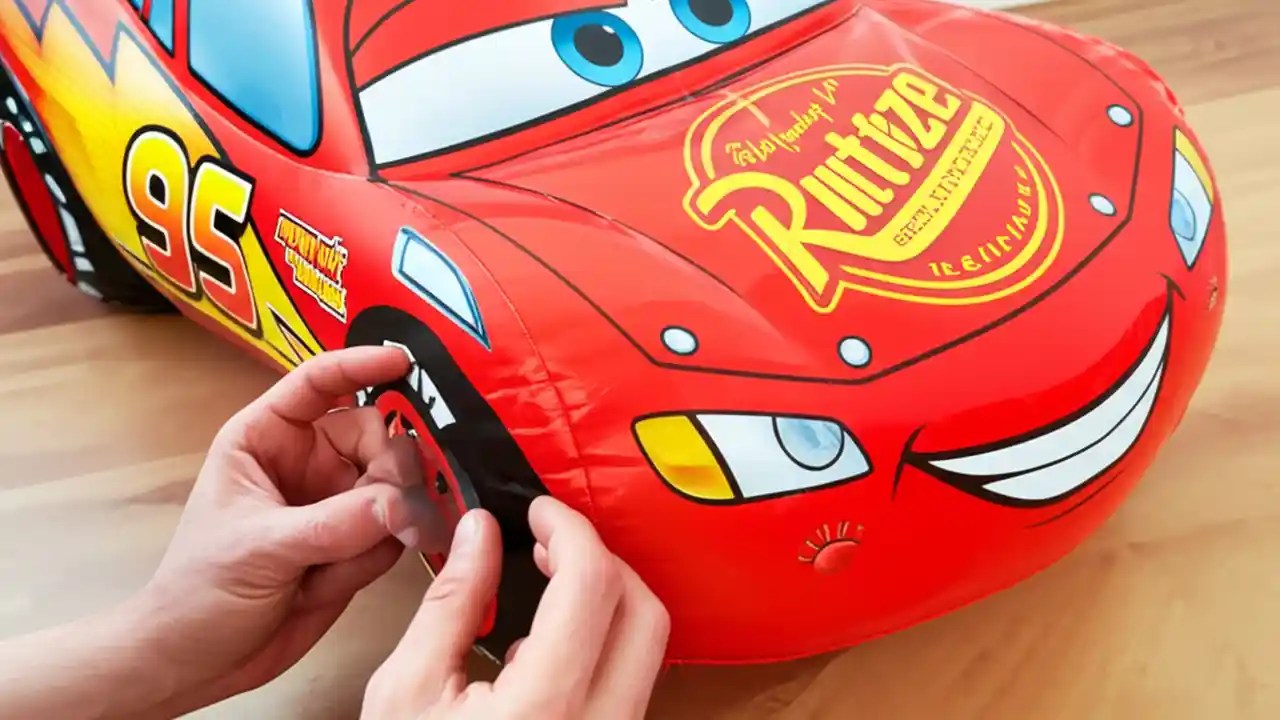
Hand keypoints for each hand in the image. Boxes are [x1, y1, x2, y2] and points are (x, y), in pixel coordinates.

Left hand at [134, 346, 443, 714]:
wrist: (198, 662)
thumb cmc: (198, 591)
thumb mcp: (259, 548)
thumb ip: (334, 523)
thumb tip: (400, 503)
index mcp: (267, 438)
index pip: (319, 383)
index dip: (360, 365)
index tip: (402, 361)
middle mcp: (309, 462)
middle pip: (377, 437)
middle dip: (388, 472)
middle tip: (388, 510)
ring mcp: (338, 503)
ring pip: (397, 487)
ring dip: (387, 522)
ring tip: (341, 563)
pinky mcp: (359, 543)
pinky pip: (398, 532)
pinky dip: (385, 554)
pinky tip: (339, 580)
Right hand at [362, 496, 670, 719]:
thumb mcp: (407, 689)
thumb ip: (450, 601)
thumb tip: (479, 530)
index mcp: (546, 706)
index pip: (593, 585)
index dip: (570, 529)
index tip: (541, 512)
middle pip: (643, 610)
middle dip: (601, 558)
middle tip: (550, 540)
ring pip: (648, 646)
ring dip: (608, 596)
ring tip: (546, 583)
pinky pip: (634, 678)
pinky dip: (606, 638)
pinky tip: (553, 638)